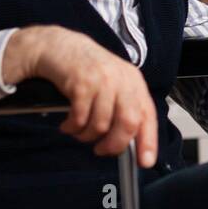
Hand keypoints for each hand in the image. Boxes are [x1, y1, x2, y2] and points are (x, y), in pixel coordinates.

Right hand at [4, 25, 159, 168]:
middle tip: (101, 150)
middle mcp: (122, 80)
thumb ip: (123, 109)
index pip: (148, 116)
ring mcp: (102, 80)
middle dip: (114, 145)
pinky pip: (80, 119)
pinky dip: (72, 128)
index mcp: (134, 82)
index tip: (145, 161)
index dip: (148, 141)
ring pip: (101, 125)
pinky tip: (67, 124)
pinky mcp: (81, 82)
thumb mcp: (113, 85)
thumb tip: (130, 144)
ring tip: (78, 131)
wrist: (58, 47)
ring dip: (86, 136)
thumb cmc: (86, 70)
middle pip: (127, 124)